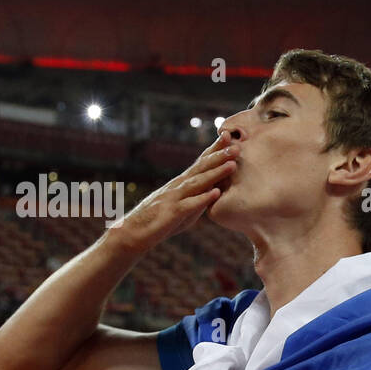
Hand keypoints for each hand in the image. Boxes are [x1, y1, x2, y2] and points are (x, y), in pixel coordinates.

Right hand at [107, 131, 238, 254]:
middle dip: (220, 156)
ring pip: (197, 183)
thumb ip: (199, 198)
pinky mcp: (171, 213)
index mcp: (182, 183)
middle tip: (238, 145)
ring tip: (232, 164)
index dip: (215, 149)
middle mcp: (178, 186)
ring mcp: (174, 198)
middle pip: (201, 168)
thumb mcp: (183, 208)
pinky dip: (203, 199)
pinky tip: (216, 193)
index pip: (201, 162)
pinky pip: (189, 205)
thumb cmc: (159, 221)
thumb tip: (216, 191)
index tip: (230, 136)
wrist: (132, 233)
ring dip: (216, 173)